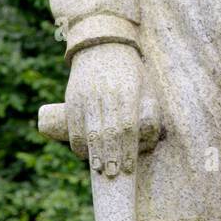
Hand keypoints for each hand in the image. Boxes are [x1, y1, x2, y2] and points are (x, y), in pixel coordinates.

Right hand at [64, 42, 162, 176]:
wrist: (102, 45)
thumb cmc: (130, 71)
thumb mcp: (144, 85)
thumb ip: (148, 112)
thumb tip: (148, 142)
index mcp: (127, 91)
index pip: (126, 126)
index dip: (127, 149)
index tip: (129, 167)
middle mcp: (104, 93)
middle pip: (107, 132)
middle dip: (111, 157)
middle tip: (115, 175)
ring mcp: (85, 96)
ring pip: (88, 130)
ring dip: (94, 154)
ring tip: (100, 170)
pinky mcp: (71, 98)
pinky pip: (73, 125)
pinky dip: (77, 142)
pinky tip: (84, 155)